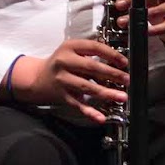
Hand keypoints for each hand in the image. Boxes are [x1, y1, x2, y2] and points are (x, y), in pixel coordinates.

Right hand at [9, 38, 128, 121]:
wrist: (38, 78)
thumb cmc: (60, 63)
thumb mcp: (71, 51)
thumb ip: (90, 52)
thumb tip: (116, 60)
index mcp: (69, 47)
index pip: (93, 47)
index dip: (111, 54)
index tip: (124, 62)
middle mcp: (64, 62)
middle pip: (91, 67)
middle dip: (112, 74)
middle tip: (127, 79)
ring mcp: (62, 79)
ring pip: (87, 87)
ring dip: (106, 92)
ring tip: (122, 96)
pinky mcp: (62, 95)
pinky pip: (78, 104)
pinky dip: (90, 112)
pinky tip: (101, 117)